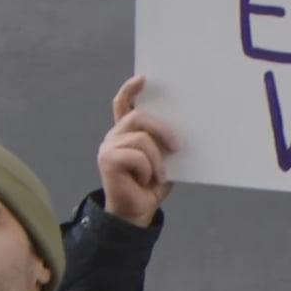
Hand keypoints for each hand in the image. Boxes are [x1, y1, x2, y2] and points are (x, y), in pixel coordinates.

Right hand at [98, 76, 176, 227]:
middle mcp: (115, 136)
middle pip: (139, 117)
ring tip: (157, 175)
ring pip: (142, 139)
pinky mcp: (107, 159)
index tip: (144, 79)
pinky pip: (137, 156)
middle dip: (162, 129)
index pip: (124, 104)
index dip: (131, 90)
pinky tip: (144, 181)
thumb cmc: (152, 185)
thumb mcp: (163, 160)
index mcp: (127, 133)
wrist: (137, 212)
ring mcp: (108, 146)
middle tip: (178, 146)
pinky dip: (148, 170)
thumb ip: (165, 142)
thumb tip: (183, 129)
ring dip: (157, 160)